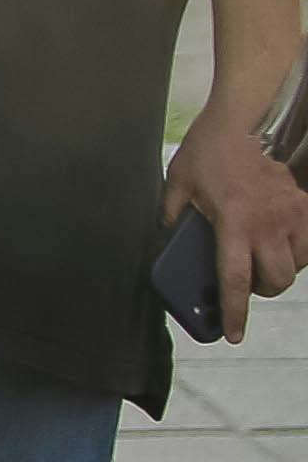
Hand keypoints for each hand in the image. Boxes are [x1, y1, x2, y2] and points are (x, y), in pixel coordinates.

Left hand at [165, 98, 307, 335]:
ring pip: (298, 264)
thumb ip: (171, 218)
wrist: (238, 125)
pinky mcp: (304, 203)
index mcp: (233, 225)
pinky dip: (300, 251)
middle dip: (263, 292)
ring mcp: (291, 214)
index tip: (234, 335)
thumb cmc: (204, 156)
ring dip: (282, 271)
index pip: (235, 280)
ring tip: (264, 263)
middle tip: (248, 284)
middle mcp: (267, 224)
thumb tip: (168, 242)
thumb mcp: (176, 188)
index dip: (235, 312)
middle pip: (277, 280)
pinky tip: (283, 245)